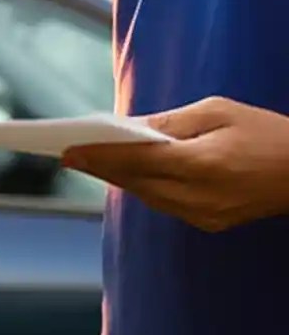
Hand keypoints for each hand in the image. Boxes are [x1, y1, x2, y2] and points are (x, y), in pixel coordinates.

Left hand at [62, 97, 288, 231]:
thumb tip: (131, 128)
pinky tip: (127, 173)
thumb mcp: (220, 111)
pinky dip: (143, 187)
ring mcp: (205, 214)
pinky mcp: (210, 222)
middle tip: (68, 153)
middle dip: (100, 167)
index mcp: (202, 164)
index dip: (98, 156)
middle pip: (135, 181)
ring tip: (90, 160)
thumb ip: (172, 122)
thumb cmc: (268, 133)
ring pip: (146, 196)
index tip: (67, 151)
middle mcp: (199, 195)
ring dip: (119, 178)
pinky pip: (164, 204)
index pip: (136, 160)